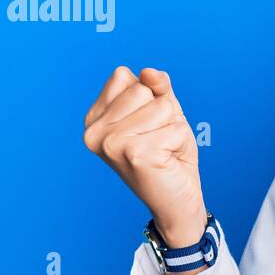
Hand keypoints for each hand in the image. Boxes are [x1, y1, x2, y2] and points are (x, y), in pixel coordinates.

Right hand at [83, 66, 206, 245]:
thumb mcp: (164, 112)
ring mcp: (110, 143)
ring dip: (173, 127)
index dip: (148, 96)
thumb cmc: (169, 154)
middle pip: (143, 89)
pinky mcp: (135, 154)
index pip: (124, 76)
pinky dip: (181, 142)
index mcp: (93, 118)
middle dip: (163, 112)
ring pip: (161, 106)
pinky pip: (175, 128)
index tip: (147, 126)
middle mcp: (94, 131)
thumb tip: (149, 73)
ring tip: (164, 150)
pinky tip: (167, 160)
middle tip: (159, 141)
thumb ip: (157, 87)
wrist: (177, 201)